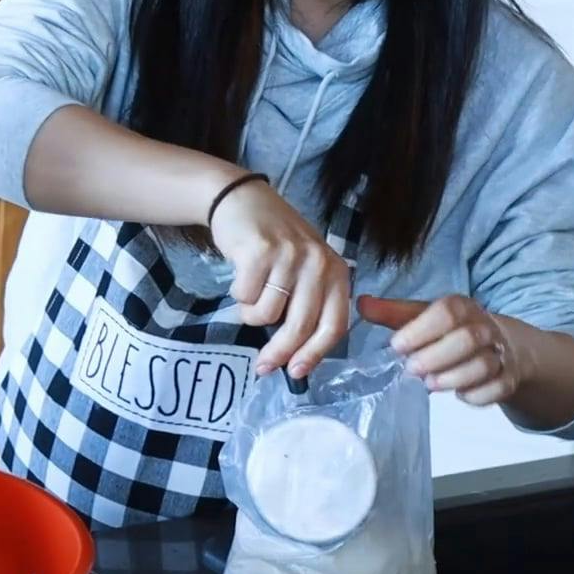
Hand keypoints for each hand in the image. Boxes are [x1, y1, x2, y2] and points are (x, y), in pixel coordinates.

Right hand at [208, 176, 350, 379]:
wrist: (243, 200)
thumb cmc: (275, 242)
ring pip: (266, 314)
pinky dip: (237, 295)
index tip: (296, 373)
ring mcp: (289, 256)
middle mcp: (318, 264)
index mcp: (335, 272)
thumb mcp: (304, 269)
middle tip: (262, 367)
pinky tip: (240, 276)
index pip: (334, 324)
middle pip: (299, 327)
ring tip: (249, 293)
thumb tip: (297, 357)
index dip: (315, 354)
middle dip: (278, 353)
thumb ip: (308, 304)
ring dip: (250, 313)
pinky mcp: (260, 251)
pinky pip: (245, 296)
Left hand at [357, 295, 526, 405]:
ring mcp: (500, 354)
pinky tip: (459, 394)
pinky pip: (496, 389)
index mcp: (463, 307)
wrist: (499, 346)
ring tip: (430, 384)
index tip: (396, 346)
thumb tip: (361, 304)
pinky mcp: (507, 379)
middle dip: (436, 357)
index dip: (421, 330)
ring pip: (483, 366)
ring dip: (454, 378)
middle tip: (412, 369)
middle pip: (467, 340)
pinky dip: (476, 395)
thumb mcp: (424, 317)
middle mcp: (485, 328)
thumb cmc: (450, 331)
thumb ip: (394, 314)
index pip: (447, 312)